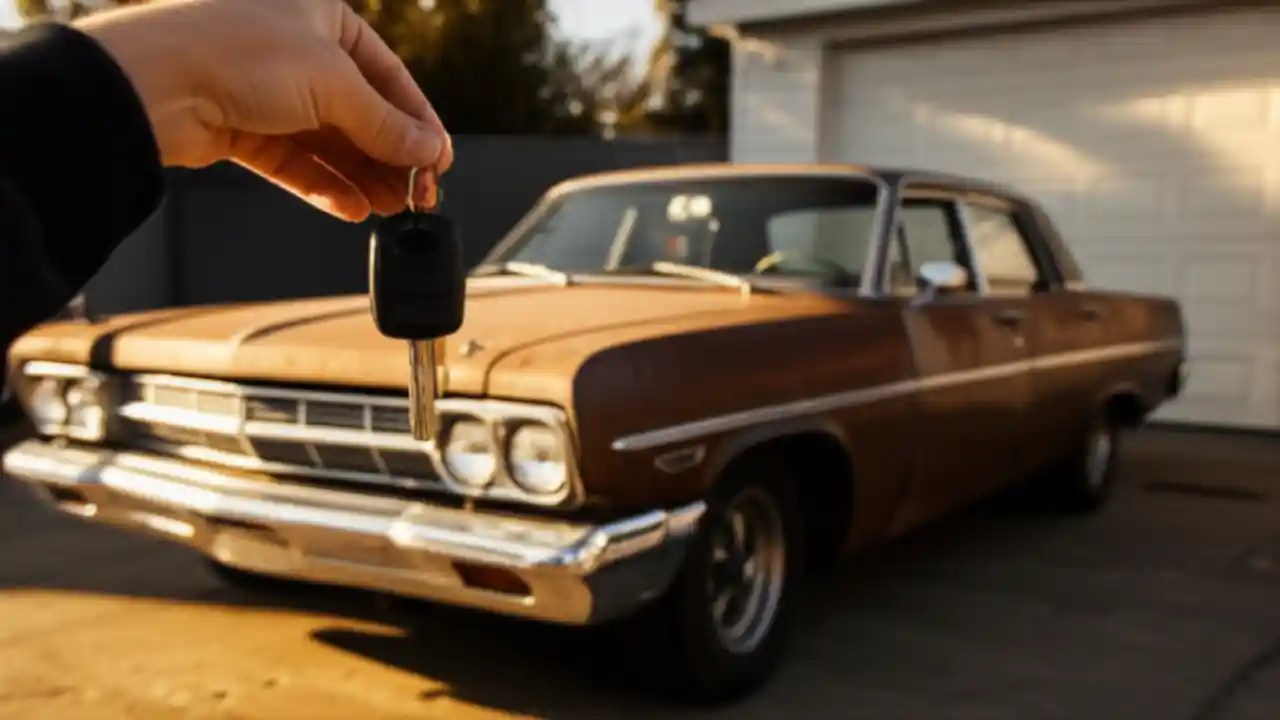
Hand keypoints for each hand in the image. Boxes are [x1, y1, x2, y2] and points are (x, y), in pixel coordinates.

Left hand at [76, 0, 451, 221]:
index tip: (439, 160)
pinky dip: (324, 186)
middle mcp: (296, 49)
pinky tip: (351, 208)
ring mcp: (266, 90)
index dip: (418, 122)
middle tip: (419, 194)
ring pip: (329, 143)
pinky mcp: (241, 127)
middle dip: (391, 157)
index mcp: (324, 17)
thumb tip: (429, 150)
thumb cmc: (235, 51)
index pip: (389, 77)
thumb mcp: (335, 85)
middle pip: (361, 113)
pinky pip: (295, 162)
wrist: (152, 80)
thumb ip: (387, 125)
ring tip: (391, 209)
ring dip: (363, 177)